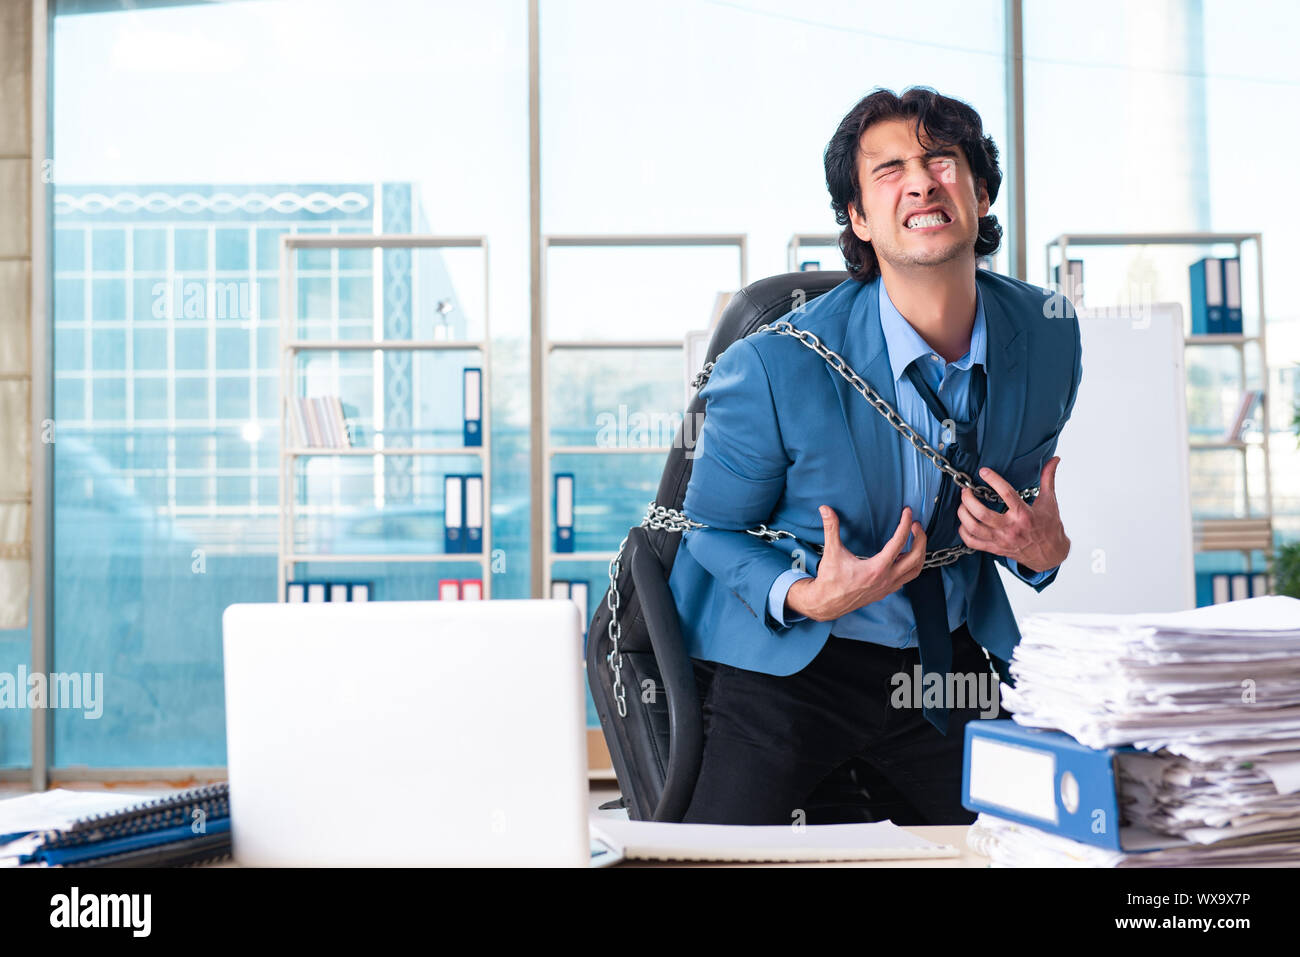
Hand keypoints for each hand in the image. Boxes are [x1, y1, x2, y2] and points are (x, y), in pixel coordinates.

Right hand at [785, 505, 925, 621]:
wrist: (827, 604)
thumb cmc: (830, 580)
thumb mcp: (831, 552)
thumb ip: (831, 528)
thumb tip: (825, 509)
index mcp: (877, 568)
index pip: (899, 542)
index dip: (905, 523)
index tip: (907, 512)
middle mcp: (887, 579)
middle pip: (916, 557)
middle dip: (920, 538)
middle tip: (916, 524)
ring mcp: (888, 587)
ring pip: (915, 570)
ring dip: (920, 553)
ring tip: (916, 539)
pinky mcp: (885, 591)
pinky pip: (907, 578)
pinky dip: (911, 565)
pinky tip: (905, 557)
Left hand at [957, 457, 1069, 573]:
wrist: (1050, 554)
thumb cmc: (1049, 526)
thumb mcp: (1050, 501)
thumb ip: (1048, 479)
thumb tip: (1055, 459)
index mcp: (1025, 514)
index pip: (1006, 494)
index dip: (993, 480)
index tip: (983, 471)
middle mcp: (1011, 528)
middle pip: (983, 514)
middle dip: (969, 500)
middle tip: (966, 490)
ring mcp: (1001, 540)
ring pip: (974, 528)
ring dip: (963, 514)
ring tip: (963, 504)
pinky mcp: (995, 549)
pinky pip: (972, 542)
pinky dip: (963, 532)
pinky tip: (964, 522)